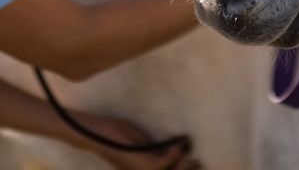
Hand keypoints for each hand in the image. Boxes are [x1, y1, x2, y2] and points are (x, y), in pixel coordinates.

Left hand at [67, 114, 199, 169]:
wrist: (98, 133)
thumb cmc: (118, 136)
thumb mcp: (143, 143)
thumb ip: (158, 149)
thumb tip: (179, 147)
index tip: (200, 165)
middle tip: (201, 164)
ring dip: (184, 167)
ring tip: (192, 158)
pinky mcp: (140, 163)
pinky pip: (162, 164)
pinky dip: (173, 154)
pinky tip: (178, 144)